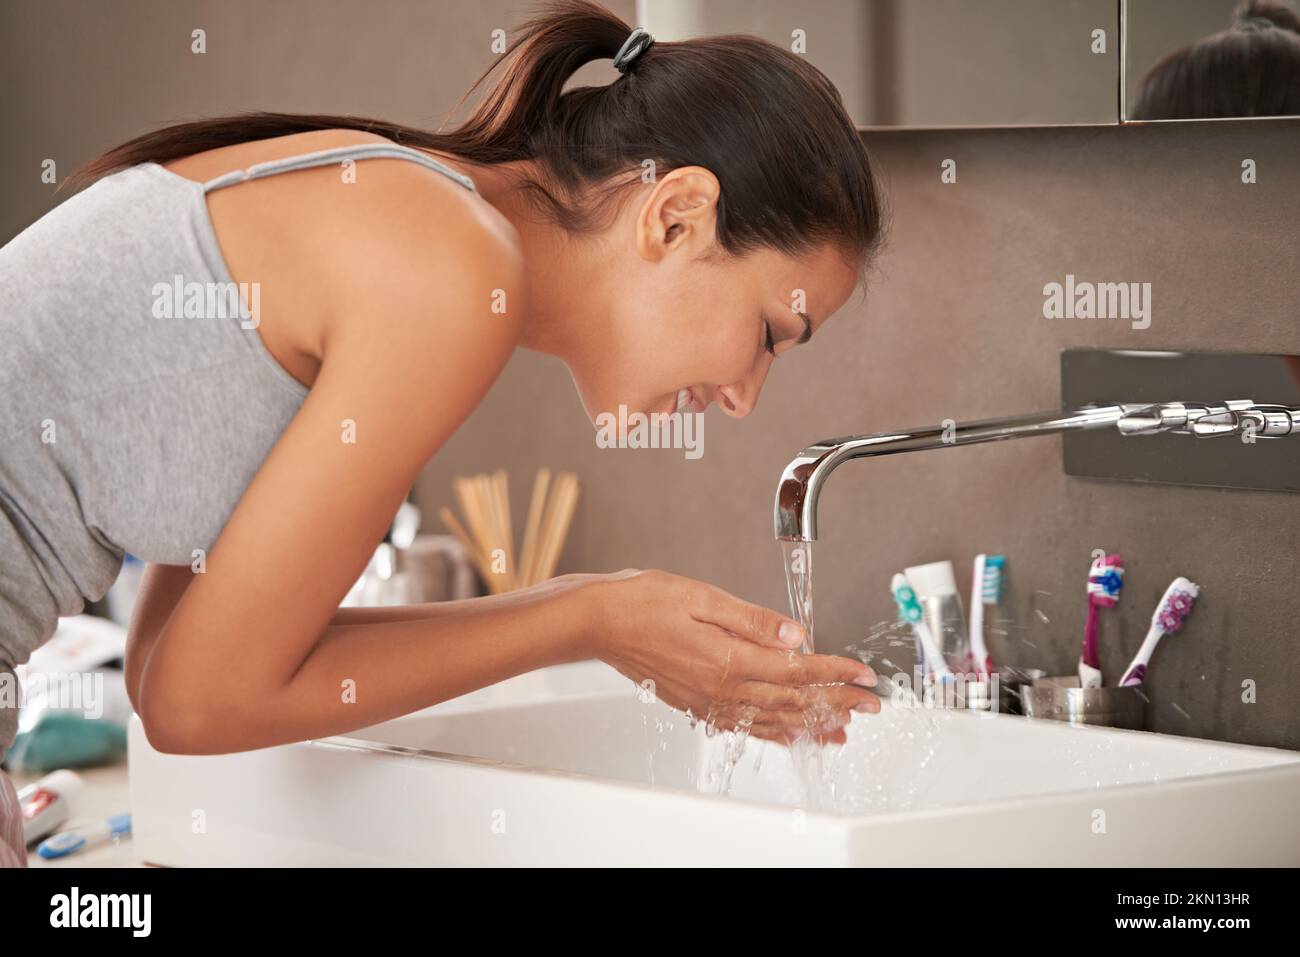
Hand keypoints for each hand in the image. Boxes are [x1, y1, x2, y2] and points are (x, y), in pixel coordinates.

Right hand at [588, 569, 879, 745]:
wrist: (600, 622)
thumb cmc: (644, 602)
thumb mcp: (704, 597)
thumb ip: (754, 620)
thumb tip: (796, 635)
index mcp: (727, 658)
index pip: (797, 670)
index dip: (836, 673)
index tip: (864, 674)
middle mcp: (720, 688)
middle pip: (792, 701)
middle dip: (837, 703)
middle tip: (870, 705)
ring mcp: (707, 701)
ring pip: (771, 720)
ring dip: (811, 725)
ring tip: (841, 729)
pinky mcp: (696, 704)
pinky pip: (744, 726)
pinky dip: (774, 732)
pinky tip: (789, 734)